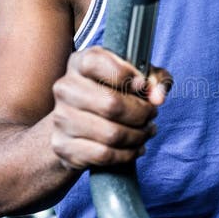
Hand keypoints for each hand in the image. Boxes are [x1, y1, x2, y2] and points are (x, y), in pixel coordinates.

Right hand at [51, 46, 171, 169]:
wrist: (78, 127)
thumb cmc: (111, 94)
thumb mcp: (135, 78)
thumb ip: (154, 79)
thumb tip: (157, 96)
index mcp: (79, 63)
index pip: (97, 62)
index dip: (126, 74)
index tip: (142, 86)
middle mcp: (65, 88)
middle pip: (111, 104)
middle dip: (141, 113)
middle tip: (151, 115)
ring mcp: (61, 119)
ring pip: (111, 134)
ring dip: (138, 136)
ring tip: (146, 132)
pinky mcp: (64, 146)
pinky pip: (104, 155)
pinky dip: (127, 154)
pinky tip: (136, 148)